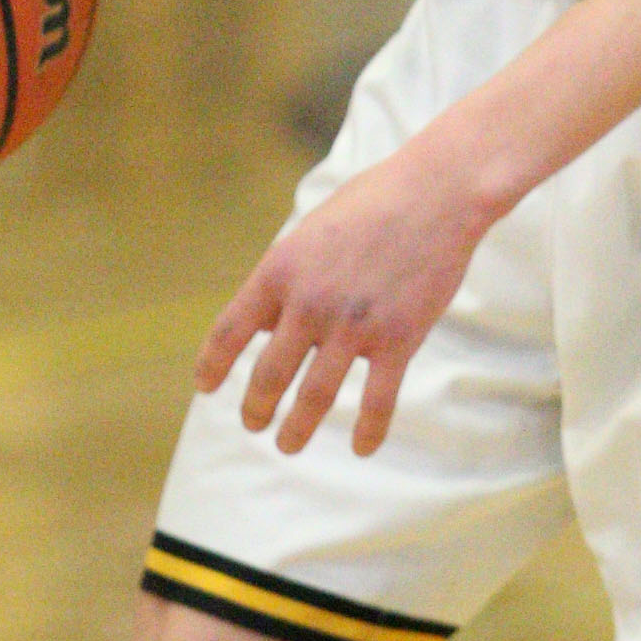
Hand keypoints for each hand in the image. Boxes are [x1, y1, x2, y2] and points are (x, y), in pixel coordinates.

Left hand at [195, 132, 493, 457]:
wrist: (435, 192)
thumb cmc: (371, 202)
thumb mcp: (311, 231)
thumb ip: (286, 276)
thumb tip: (264, 322)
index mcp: (280, 270)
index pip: (230, 330)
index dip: (212, 365)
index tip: (204, 388)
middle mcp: (309, 302)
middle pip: (268, 374)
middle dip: (256, 408)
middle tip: (253, 425)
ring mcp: (353, 326)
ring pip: (314, 396)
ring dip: (297, 429)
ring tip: (288, 445)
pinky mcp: (398, 340)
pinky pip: (376, 402)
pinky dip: (367, 431)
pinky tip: (360, 448)